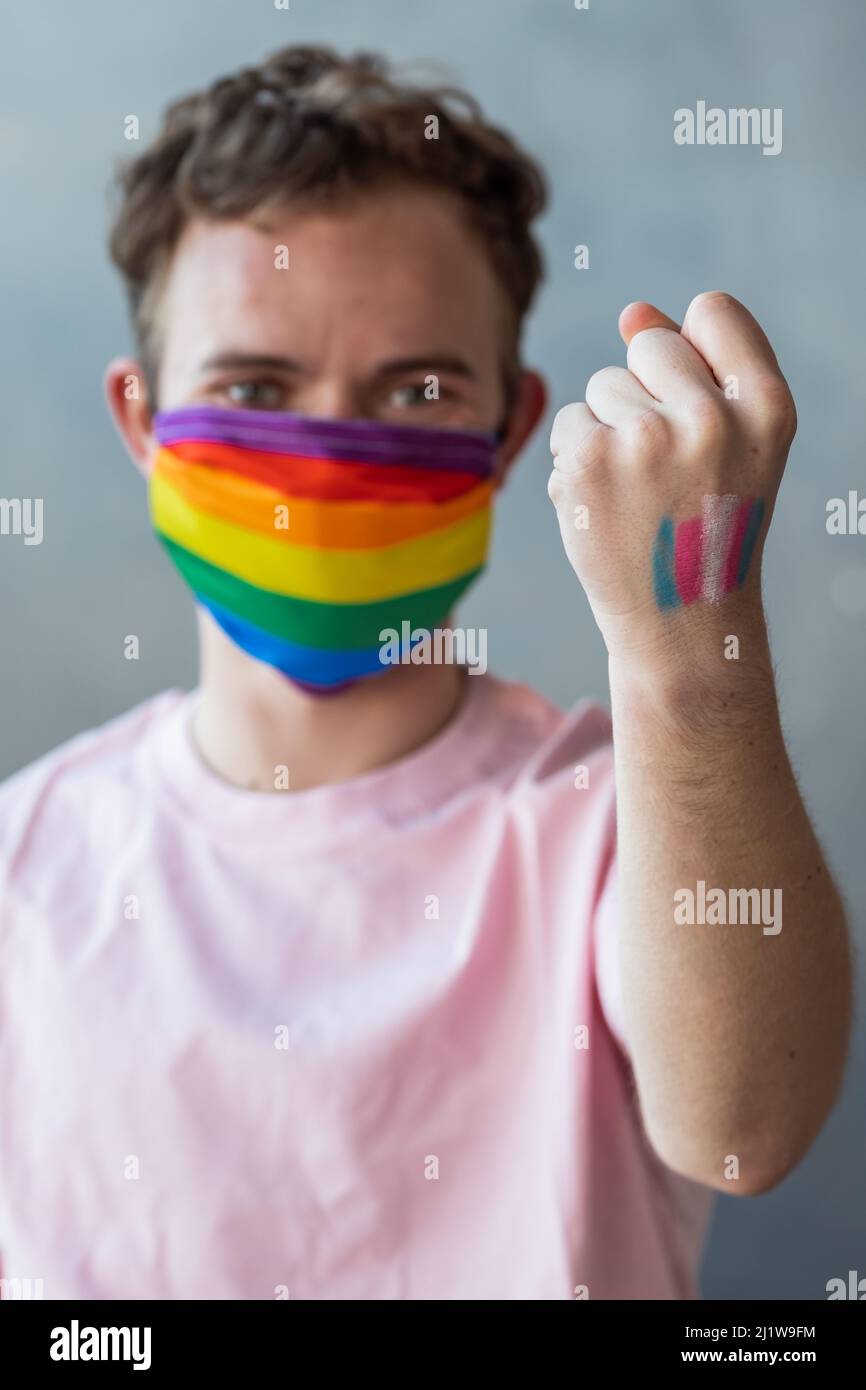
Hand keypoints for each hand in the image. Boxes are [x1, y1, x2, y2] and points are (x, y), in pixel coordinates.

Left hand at [548, 292, 796, 670]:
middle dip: (647, 394)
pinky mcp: (590, 461)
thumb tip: (632, 310)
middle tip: (668, 469)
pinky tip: (607, 506)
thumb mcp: (732, 445)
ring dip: (610, 431)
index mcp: (766, 408)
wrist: (680, 622)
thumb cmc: (706, 525)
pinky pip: (570, 424)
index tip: (695, 406)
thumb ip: (693, 366)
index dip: (694, 351)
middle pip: (649, 343)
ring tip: (639, 494)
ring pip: (603, 386)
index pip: (715, 311)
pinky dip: (578, 463)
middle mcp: (712, 418)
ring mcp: (647, 438)